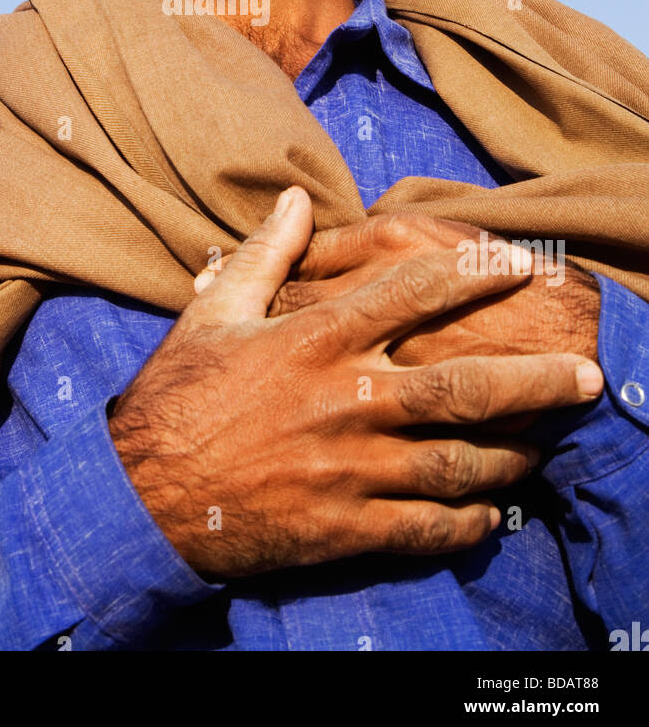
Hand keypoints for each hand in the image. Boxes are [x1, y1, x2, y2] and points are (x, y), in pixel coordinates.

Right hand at [108, 188, 603, 577]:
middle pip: (462, 387)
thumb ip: (266, 254)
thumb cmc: (176, 396)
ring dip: (513, 455)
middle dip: (534, 380)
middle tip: (586, 374)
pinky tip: (491, 513)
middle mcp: (346, 401)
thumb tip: (299, 199)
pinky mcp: (344, 527)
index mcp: (317, 341)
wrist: (139, 495)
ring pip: (457, 461)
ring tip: (547, 446)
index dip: (474, 273)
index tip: (518, 265)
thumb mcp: (212, 310)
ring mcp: (349, 469)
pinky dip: (467, 521)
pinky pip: (425, 528)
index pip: (414, 294)